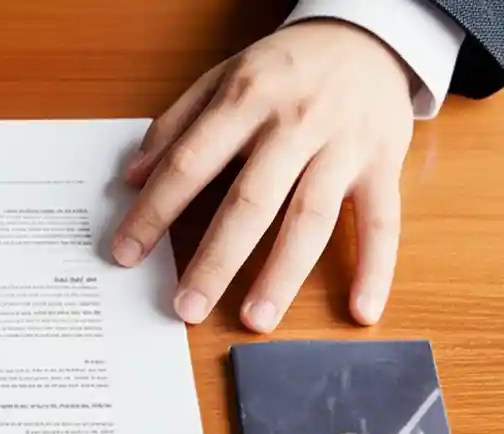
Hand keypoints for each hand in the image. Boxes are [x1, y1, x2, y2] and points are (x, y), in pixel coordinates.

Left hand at [112, 19, 415, 331]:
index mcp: (246, 100)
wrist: (366, 36)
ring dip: (283, 275)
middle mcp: (295, 124)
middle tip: (187, 306)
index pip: (190, 164)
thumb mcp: (222, 78)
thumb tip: (133, 176)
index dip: (154, 211)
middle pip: (251, 201)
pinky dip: (376, 268)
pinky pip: (382, 222)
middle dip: (216, 260)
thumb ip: (175, 126)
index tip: (126, 253)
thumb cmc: (284, 66)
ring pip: (311, 218)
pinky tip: (361, 310)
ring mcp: (344, 147)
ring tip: (255, 320)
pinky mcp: (385, 165)